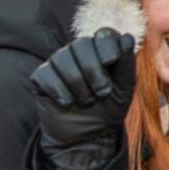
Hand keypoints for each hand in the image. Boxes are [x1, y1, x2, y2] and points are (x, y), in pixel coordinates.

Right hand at [31, 29, 136, 169]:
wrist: (89, 135)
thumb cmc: (109, 107)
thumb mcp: (125, 86)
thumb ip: (126, 62)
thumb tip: (127, 37)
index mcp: (102, 49)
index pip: (103, 33)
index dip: (107, 45)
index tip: (111, 62)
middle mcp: (79, 50)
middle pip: (81, 44)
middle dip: (94, 71)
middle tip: (102, 92)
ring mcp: (58, 62)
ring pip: (63, 60)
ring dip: (79, 86)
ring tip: (87, 101)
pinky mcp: (41, 77)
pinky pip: (46, 75)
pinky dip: (60, 93)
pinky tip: (67, 103)